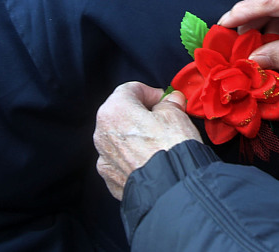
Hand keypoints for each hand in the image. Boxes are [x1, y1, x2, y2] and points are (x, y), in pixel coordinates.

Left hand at [94, 82, 201, 199]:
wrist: (171, 189)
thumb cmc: (171, 148)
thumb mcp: (176, 114)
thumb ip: (170, 104)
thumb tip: (171, 101)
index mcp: (114, 110)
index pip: (130, 89)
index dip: (151, 92)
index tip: (165, 100)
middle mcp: (101, 133)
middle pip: (121, 114)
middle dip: (141, 114)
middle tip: (163, 119)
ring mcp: (104, 158)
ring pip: (119, 139)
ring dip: (136, 137)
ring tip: (159, 143)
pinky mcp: (110, 179)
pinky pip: (121, 161)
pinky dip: (133, 158)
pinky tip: (151, 161)